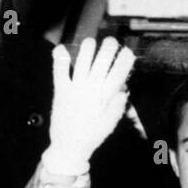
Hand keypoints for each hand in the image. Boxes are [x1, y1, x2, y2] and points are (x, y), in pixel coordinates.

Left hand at [43, 37, 134, 176]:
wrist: (69, 147)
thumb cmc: (91, 135)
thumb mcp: (109, 123)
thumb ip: (117, 106)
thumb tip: (123, 90)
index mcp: (104, 98)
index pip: (117, 75)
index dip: (124, 62)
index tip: (128, 52)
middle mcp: (90, 90)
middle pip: (101, 64)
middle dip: (107, 50)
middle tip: (111, 40)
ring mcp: (74, 89)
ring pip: (82, 64)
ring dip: (87, 50)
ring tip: (90, 41)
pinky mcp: (61, 91)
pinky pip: (59, 73)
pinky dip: (59, 60)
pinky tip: (59, 49)